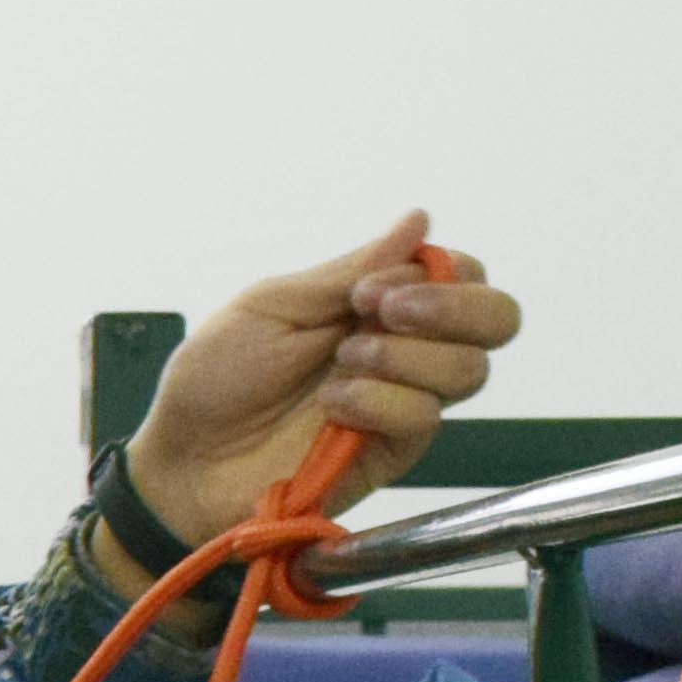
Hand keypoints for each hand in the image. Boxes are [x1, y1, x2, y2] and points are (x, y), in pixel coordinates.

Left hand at [120, 216, 522, 548]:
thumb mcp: (275, 304)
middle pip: (498, 321)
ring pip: (469, 370)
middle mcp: (405, 351)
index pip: (463, 274)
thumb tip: (419, 221)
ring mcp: (403, 403)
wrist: (184, 460)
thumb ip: (350, 269)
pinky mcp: (391, 453)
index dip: (440, 273)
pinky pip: (424, 418)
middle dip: (454, 306)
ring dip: (404, 355)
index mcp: (380, 305)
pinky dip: (379, 402)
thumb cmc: (216, 379)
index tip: (369, 288)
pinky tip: (334, 407)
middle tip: (383, 312)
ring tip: (341, 363)